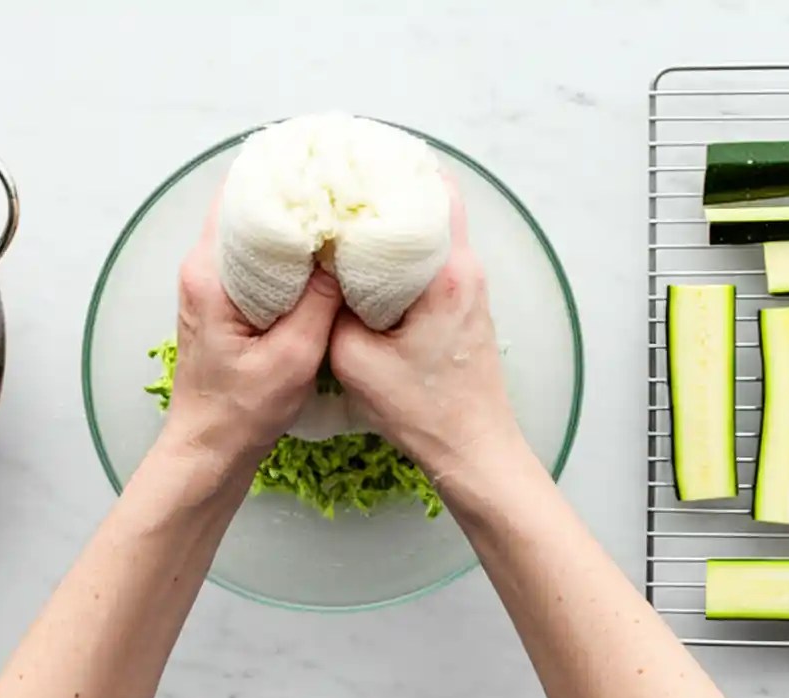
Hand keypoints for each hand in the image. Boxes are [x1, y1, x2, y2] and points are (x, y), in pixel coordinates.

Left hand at [161, 199, 342, 476]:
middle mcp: (203, 269)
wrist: (209, 450)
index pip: (239, 196)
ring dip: (292, 224)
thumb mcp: (293, 357)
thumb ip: (320, 300)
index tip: (322, 166)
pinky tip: (322, 256)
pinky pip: (256, 260)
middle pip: (247, 207)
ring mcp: (211, 285)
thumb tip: (345, 249)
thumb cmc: (240, 412)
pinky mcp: (224, 302)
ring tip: (339, 214)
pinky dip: (288, 252)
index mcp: (210, 274)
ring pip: (254, 233)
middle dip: (293, 194)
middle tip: (342, 187)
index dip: (281, 175)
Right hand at [329, 180, 521, 483]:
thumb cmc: (424, 411)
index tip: (349, 157)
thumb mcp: (354, 360)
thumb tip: (315, 268)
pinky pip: (430, 254)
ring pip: (429, 226)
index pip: (428, 188)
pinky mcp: (463, 302)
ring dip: (392, 215)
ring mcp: (469, 284)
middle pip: (429, 198)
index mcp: (444, 273)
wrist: (473, 449)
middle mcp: (465, 268)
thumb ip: (330, 308)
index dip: (388, 164)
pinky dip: (400, 245)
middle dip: (385, 182)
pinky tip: (362, 253)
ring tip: (344, 210)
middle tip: (338, 178)